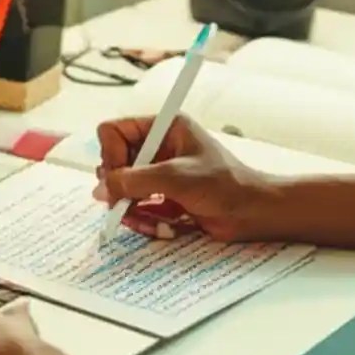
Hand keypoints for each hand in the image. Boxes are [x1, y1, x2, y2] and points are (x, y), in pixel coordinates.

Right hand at [94, 114, 277, 241]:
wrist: (253, 214)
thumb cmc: (225, 186)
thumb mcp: (176, 178)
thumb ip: (135, 181)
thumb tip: (101, 189)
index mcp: (163, 127)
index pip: (114, 131)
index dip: (111, 155)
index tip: (118, 178)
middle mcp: (158, 147)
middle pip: (113, 163)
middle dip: (119, 188)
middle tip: (126, 205)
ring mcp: (159, 173)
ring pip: (122, 189)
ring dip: (132, 209)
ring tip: (150, 222)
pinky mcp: (163, 196)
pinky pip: (136, 207)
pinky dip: (144, 219)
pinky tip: (164, 227)